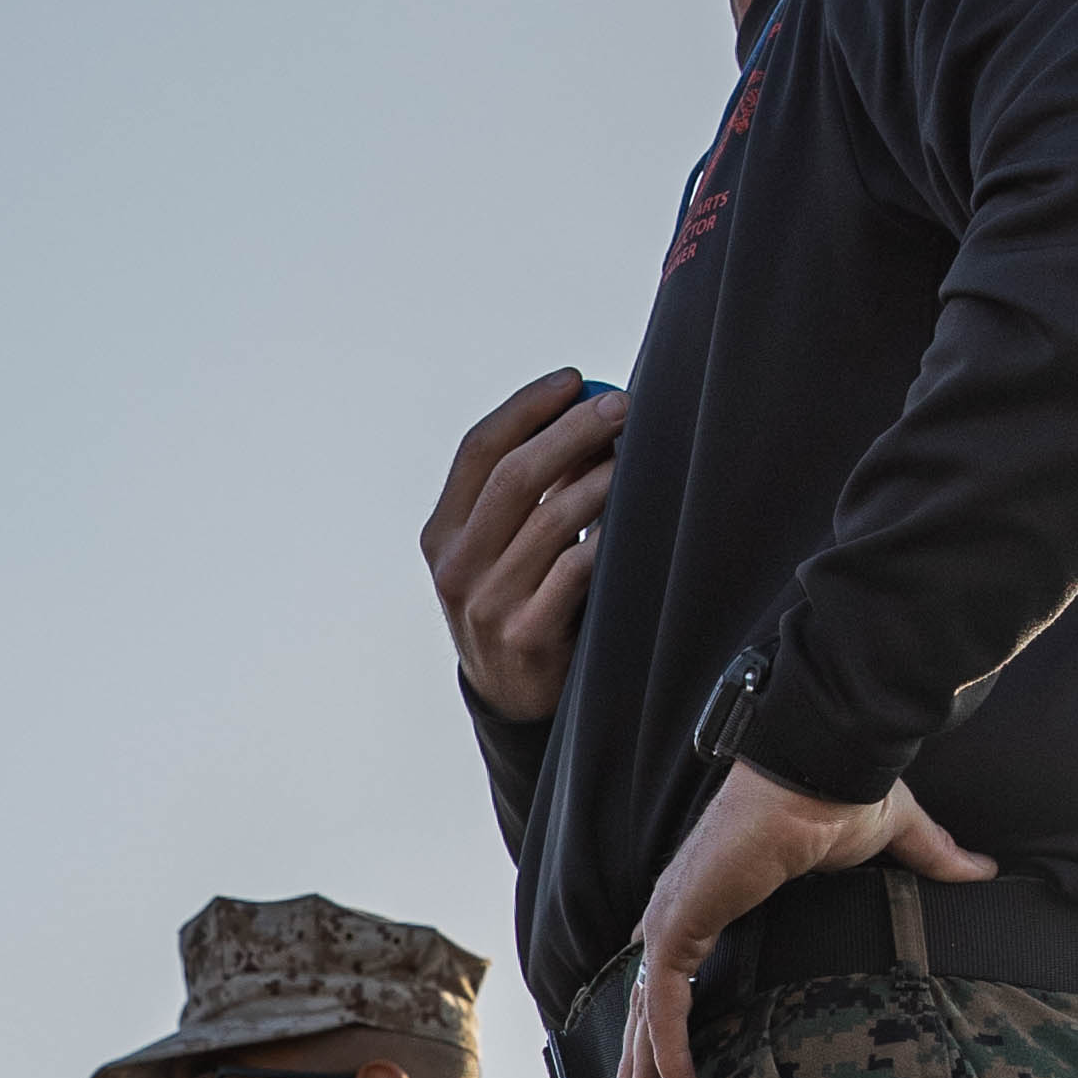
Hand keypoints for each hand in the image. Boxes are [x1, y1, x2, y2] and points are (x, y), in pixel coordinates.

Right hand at [423, 369, 628, 721]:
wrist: (513, 697)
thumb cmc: (517, 602)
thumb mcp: (499, 548)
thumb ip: (527, 492)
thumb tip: (587, 414)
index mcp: (441, 535)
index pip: (478, 451)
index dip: (527, 408)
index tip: (574, 380)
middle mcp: (456, 566)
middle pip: (514, 477)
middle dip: (572, 432)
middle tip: (620, 407)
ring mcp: (488, 603)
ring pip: (552, 520)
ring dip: (601, 479)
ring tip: (635, 454)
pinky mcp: (526, 633)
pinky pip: (577, 569)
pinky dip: (608, 535)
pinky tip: (632, 514)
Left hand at [620, 760, 997, 1077]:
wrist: (827, 770)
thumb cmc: (844, 794)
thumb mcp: (890, 840)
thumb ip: (927, 861)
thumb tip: (981, 871)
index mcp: (715, 894)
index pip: (676, 971)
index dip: (665, 1020)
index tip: (665, 1066)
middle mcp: (683, 910)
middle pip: (648, 1004)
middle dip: (638, 1064)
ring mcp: (676, 916)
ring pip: (645, 1014)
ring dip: (640, 1073)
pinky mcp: (682, 924)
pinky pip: (664, 1006)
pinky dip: (667, 1053)